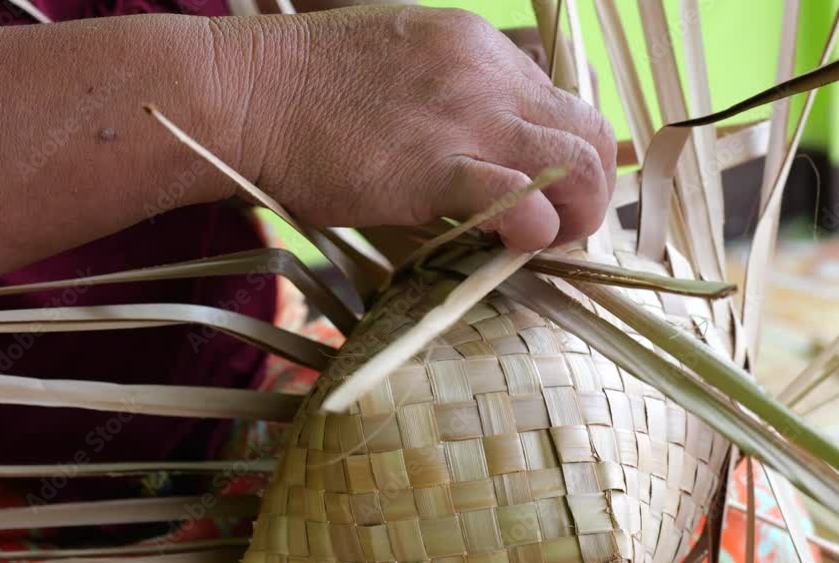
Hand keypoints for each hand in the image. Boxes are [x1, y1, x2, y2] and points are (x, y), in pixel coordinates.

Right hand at [229, 7, 615, 249]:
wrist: (245, 91)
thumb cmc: (310, 83)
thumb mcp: (401, 52)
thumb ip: (455, 83)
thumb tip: (483, 132)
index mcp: (481, 45)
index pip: (564, 101)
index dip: (567, 153)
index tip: (546, 188)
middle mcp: (488, 74)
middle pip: (590, 132)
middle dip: (592, 188)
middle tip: (560, 225)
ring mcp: (466, 118)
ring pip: (578, 165)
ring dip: (578, 215)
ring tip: (545, 243)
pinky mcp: (434, 167)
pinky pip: (519, 201)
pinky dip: (534, 229)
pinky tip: (515, 244)